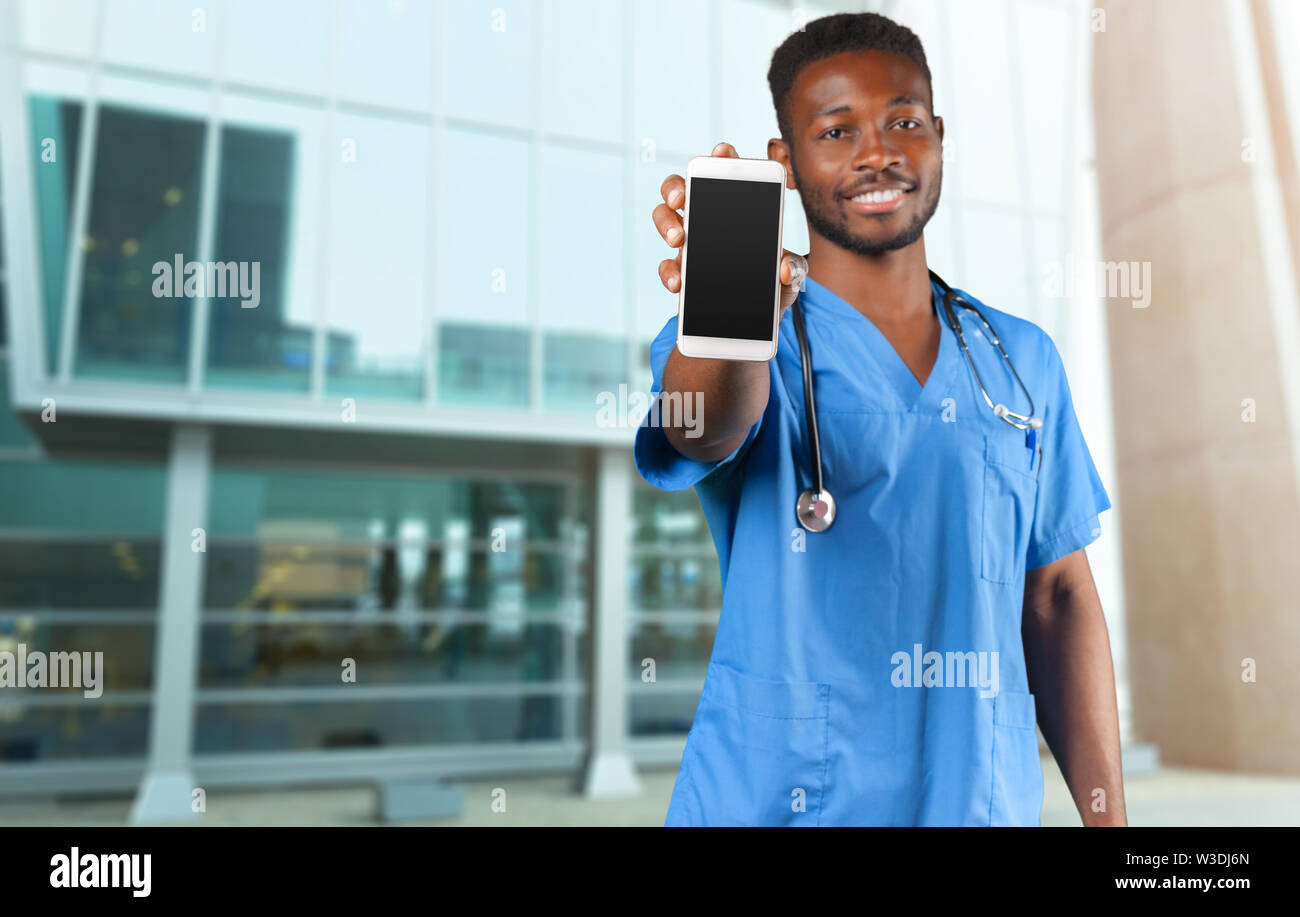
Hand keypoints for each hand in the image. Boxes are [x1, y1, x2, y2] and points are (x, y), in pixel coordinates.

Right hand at [653, 141, 807, 318]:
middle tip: (682, 199)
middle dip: (676, 187)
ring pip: (664, 219)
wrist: (754, 324)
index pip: (726, 174)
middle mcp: (706, 220)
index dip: (722, 157)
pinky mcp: (681, 274)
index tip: (722, 152)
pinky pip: (666, 266)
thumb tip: (785, 269)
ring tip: (678, 239)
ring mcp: (690, 246)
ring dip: (665, 223)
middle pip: (681, 188)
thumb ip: (795, 268)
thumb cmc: (772, 288)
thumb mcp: (791, 277)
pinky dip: (669, 273)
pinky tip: (679, 283)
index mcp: (736, 211)